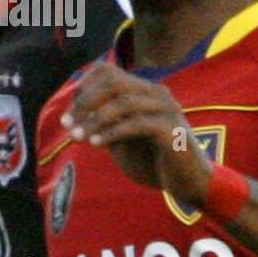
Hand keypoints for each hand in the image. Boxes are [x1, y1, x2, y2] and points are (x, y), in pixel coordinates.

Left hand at [62, 62, 211, 208]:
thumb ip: (105, 123)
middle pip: (113, 80)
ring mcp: (167, 110)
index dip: (84, 87)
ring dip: (94, 120)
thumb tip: (75, 111)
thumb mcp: (123, 139)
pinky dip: (112, 133)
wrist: (190, 184)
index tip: (70, 114)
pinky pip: (136, 124)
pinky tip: (97, 144)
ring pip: (123, 102)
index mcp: (146, 91)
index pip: (107, 71)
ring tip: (76, 137)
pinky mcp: (172, 130)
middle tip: (67, 124)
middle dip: (85, 101)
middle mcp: (158, 94)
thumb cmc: (155, 162)